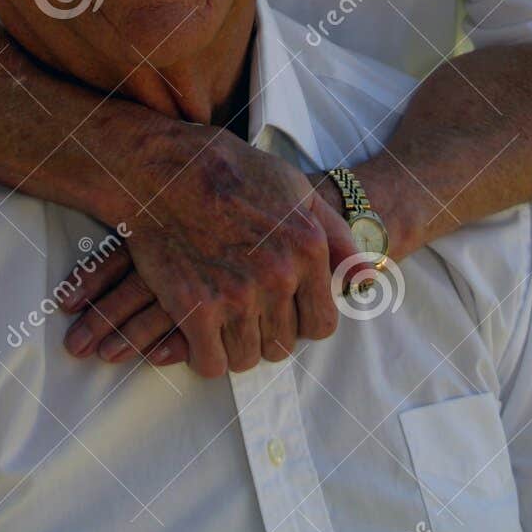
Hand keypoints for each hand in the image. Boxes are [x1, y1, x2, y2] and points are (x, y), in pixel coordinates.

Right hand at [58, 133, 374, 377]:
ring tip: (218, 318)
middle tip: (241, 310)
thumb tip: (366, 280)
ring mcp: (237, 295)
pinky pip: (211, 363)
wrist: (164, 168)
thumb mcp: (297, 189)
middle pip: (282, 345)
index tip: (277, 310)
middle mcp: (279, 275)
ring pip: (247, 358)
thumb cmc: (232, 172)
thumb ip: (336, 237)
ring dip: (233, 345)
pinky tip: (195, 329)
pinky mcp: (196, 309)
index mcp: (308, 249)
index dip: (299, 322)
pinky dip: (203, 355)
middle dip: (264, 333)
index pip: (321, 325)